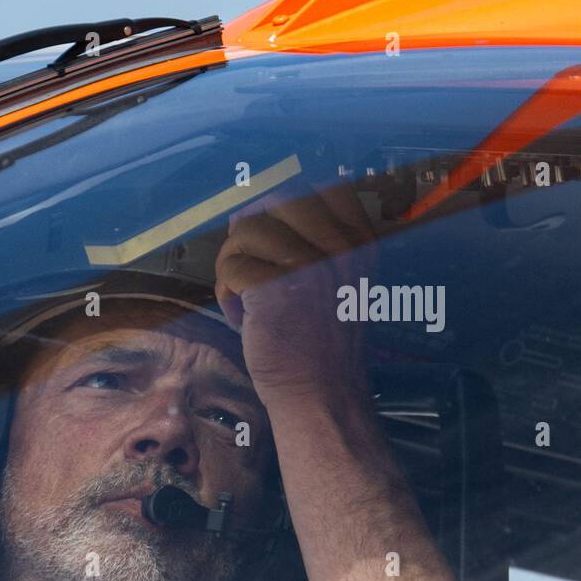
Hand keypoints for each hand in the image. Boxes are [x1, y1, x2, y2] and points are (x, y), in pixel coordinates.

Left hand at [214, 180, 377, 407]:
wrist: (322, 392)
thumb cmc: (318, 343)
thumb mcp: (329, 283)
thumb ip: (301, 245)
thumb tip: (245, 213)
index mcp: (354, 241)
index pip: (314, 189)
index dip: (280, 209)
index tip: (271, 241)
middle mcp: (335, 246)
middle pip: (274, 201)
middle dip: (249, 233)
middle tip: (250, 269)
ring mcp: (306, 264)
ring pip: (245, 233)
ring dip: (234, 266)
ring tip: (246, 300)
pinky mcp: (274, 288)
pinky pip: (231, 268)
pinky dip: (226, 294)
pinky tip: (243, 318)